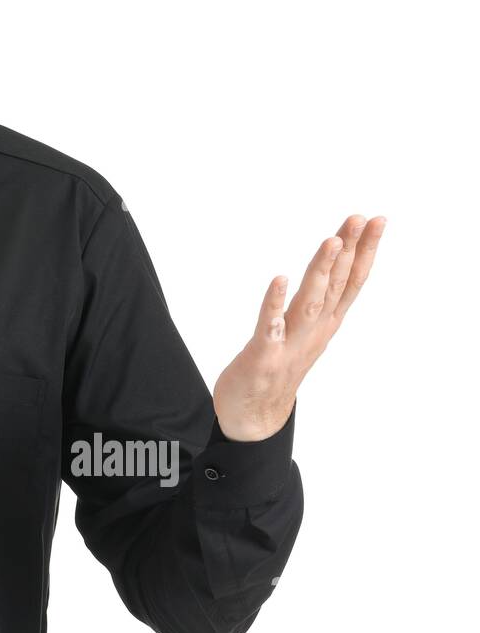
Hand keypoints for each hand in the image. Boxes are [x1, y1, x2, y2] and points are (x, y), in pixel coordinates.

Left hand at [212, 214, 386, 441]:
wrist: (254, 415)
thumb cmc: (277, 366)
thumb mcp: (305, 330)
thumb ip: (317, 301)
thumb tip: (331, 268)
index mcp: (324, 323)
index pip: (351, 281)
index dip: (365, 250)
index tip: (377, 219)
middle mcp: (313, 331)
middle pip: (336, 285)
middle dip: (350, 250)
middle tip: (361, 217)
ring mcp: (290, 343)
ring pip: (310, 301)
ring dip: (321, 271)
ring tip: (331, 240)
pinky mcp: (262, 356)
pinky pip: (269, 326)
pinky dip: (274, 303)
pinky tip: (280, 279)